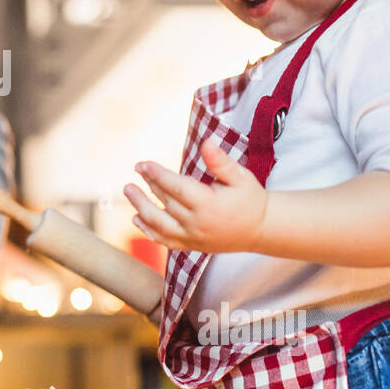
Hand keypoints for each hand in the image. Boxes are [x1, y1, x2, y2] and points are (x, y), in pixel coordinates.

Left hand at [124, 141, 267, 254]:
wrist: (260, 230)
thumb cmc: (250, 199)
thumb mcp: (241, 177)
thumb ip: (221, 162)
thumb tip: (206, 142)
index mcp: (208, 204)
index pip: (175, 187)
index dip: (157, 175)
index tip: (142, 164)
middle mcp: (197, 223)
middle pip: (165, 203)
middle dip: (146, 186)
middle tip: (134, 171)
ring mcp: (192, 237)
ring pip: (159, 225)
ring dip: (140, 208)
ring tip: (129, 191)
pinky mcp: (191, 246)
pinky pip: (165, 241)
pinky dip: (148, 231)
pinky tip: (136, 219)